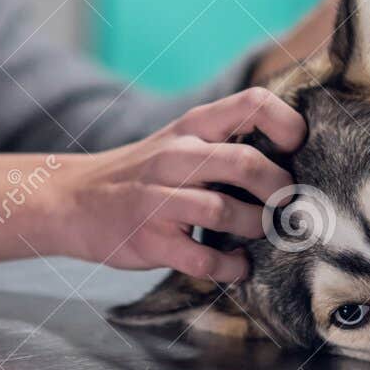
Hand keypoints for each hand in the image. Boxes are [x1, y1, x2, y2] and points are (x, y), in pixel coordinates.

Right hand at [47, 88, 303, 280]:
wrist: (71, 200)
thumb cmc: (145, 173)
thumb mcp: (181, 140)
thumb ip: (227, 141)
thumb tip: (296, 158)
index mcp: (194, 126)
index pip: (254, 102)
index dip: (289, 125)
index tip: (298, 151)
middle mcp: (178, 155)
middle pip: (247, 163)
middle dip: (279, 189)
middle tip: (286, 205)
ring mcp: (160, 198)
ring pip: (226, 211)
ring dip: (255, 228)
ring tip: (259, 233)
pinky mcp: (150, 239)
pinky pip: (204, 258)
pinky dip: (231, 267)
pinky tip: (237, 265)